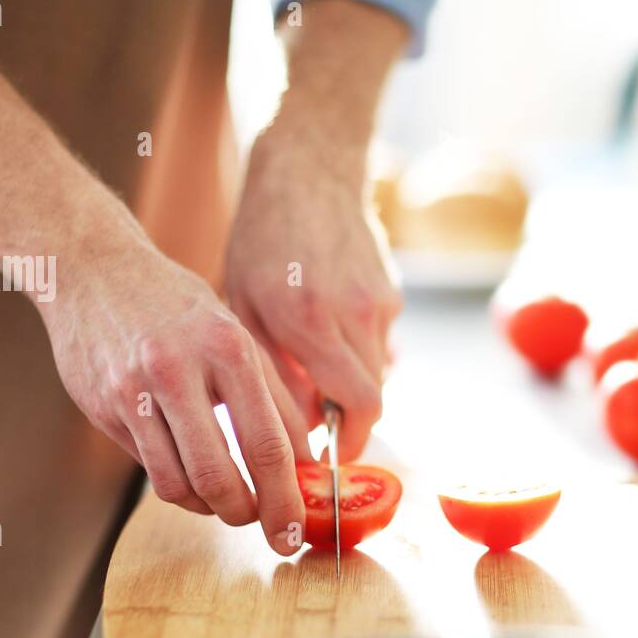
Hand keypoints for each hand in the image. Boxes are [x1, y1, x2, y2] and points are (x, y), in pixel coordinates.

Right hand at [41, 244, 311, 554]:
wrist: (94, 268)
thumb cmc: (178, 308)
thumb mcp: (237, 336)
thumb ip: (274, 398)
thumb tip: (307, 465)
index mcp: (228, 348)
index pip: (267, 444)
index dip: (285, 499)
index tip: (295, 530)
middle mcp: (179, 369)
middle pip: (220, 476)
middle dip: (246, 515)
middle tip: (260, 525)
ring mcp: (134, 390)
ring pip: (178, 485)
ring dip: (209, 508)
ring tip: (226, 502)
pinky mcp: (103, 406)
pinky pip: (148, 469)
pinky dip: (177, 488)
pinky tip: (191, 479)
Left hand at [223, 125, 400, 459]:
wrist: (309, 174)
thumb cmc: (262, 241)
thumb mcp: (244, 305)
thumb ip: (271, 370)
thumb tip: (299, 429)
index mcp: (308, 320)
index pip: (357, 407)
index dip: (348, 445)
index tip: (329, 462)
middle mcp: (354, 314)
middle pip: (373, 399)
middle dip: (350, 424)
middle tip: (323, 433)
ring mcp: (380, 303)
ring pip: (376, 374)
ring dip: (350, 385)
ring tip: (314, 369)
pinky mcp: (392, 293)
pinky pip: (378, 344)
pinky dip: (357, 352)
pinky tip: (329, 328)